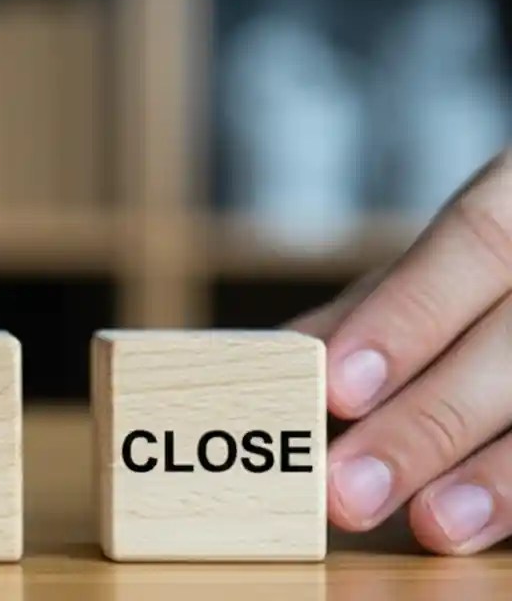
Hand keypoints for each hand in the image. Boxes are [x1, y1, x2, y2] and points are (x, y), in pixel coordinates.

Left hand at [289, 148, 511, 554]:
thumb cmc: (500, 266)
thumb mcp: (447, 260)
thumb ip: (375, 304)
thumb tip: (278, 356)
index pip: (475, 243)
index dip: (408, 318)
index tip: (339, 387)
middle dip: (428, 422)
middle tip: (349, 491)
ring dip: (497, 473)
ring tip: (432, 525)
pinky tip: (484, 524)